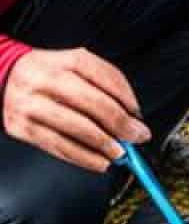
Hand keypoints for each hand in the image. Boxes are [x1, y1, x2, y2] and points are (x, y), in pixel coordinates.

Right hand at [2, 47, 149, 170]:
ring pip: (77, 129)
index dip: (128, 99)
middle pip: (95, 104)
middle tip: (137, 137)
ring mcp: (32, 105)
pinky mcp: (21, 128)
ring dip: (104, 145)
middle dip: (121, 125)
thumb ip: (104, 83)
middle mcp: (49, 80)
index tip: (139, 116)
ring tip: (120, 154)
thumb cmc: (48, 73)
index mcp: (69, 60)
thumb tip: (132, 113)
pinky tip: (99, 162)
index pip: (107, 78)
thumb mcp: (75, 65)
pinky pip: (58, 146)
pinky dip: (83, 158)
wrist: (2, 78)